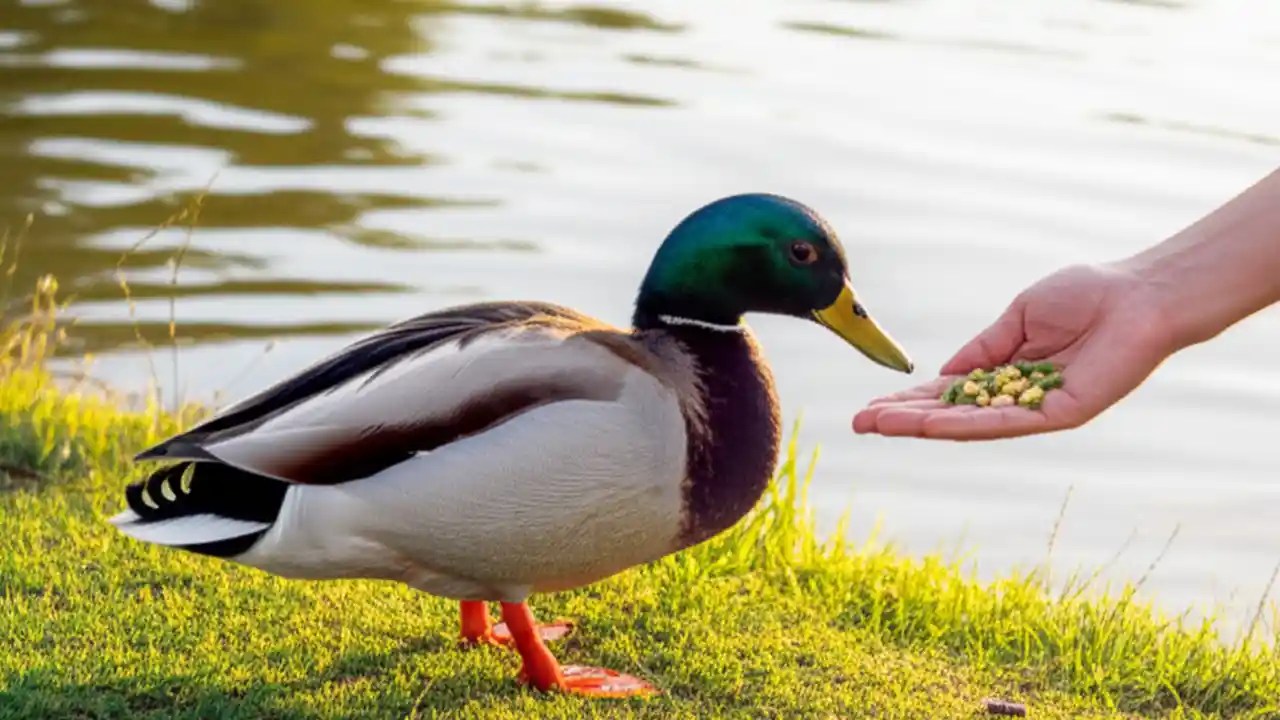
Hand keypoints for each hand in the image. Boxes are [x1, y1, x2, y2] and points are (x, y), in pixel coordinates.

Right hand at [852, 263, 1176, 439]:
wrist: (1140, 296)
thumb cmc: (1087, 296)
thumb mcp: (1017, 318)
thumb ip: (982, 348)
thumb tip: (943, 373)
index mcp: (1006, 369)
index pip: (947, 391)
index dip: (909, 400)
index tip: (872, 408)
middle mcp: (1016, 396)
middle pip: (949, 413)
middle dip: (902, 419)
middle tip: (858, 425)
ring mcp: (1035, 409)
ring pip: (967, 423)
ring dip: (920, 426)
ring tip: (879, 426)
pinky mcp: (1058, 414)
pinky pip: (1002, 423)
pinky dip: (962, 424)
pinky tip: (927, 424)